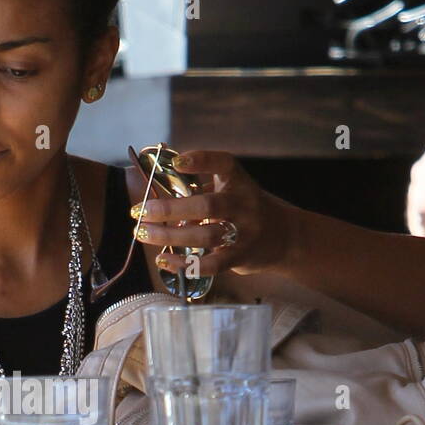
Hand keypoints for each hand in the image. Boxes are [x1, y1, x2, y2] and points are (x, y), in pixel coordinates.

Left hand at [131, 150, 296, 277]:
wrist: (284, 236)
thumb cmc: (243, 209)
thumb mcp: (230, 189)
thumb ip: (199, 189)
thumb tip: (156, 199)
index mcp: (239, 181)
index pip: (223, 164)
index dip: (201, 161)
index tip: (176, 162)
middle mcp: (244, 204)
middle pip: (207, 205)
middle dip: (169, 208)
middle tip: (139, 211)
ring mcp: (245, 232)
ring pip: (204, 236)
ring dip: (170, 236)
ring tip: (143, 233)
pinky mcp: (240, 257)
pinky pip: (210, 264)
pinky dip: (183, 263)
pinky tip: (163, 259)